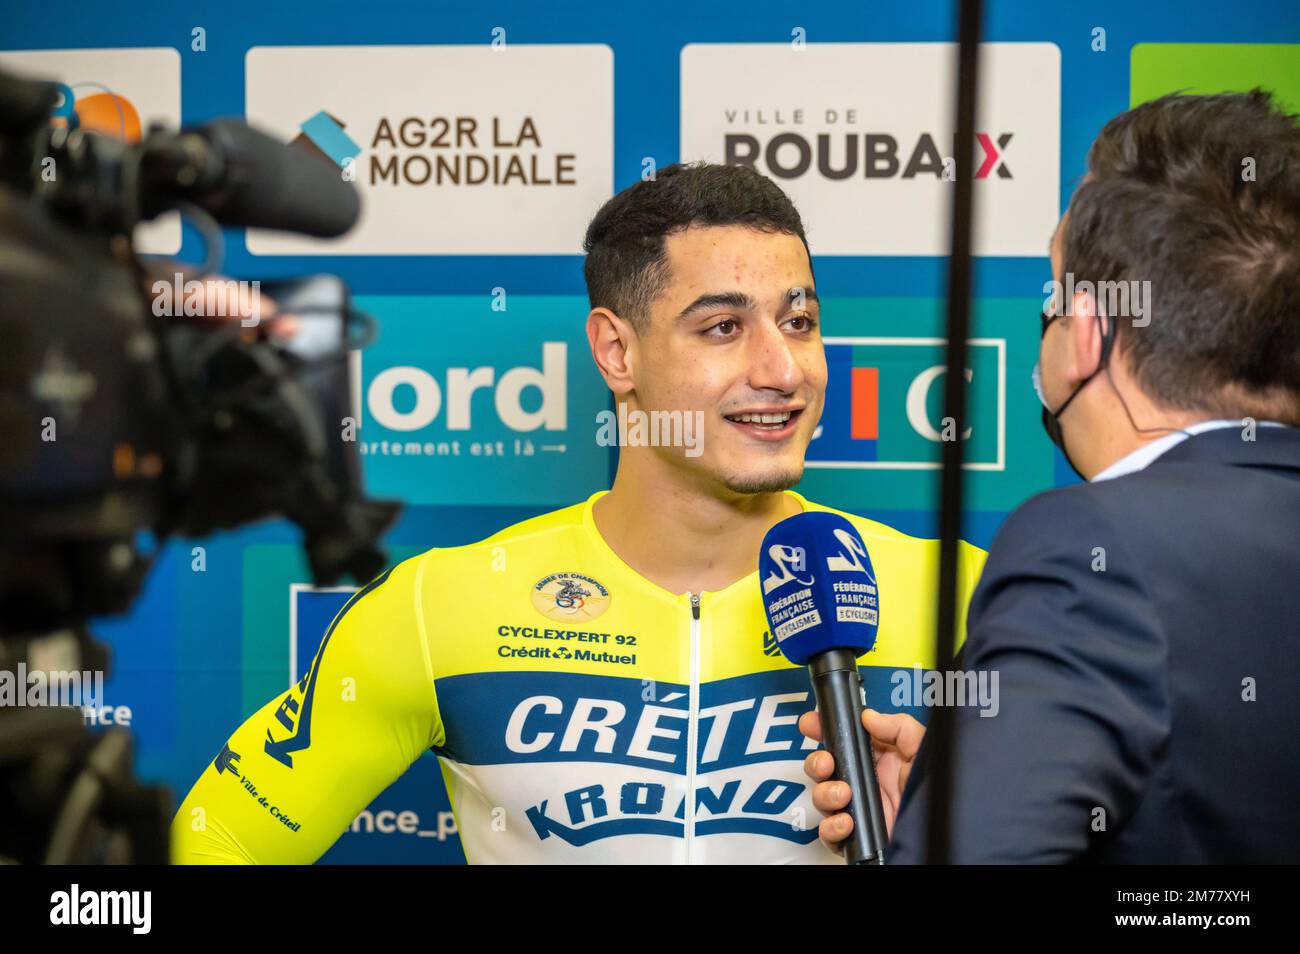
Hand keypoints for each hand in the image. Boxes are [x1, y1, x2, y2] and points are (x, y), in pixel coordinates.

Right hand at [798, 707, 925, 853]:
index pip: (841, 740)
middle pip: (822, 766)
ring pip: (820, 796)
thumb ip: (900, 728)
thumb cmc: (932, 797)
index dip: (822, 729)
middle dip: (817, 761)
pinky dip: (830, 827)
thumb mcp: (921, 752)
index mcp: (876, 759)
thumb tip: (869, 717)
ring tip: (843, 794)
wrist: (938, 836)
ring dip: (825, 793)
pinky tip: (847, 821)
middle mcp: (862, 782)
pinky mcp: (853, 834)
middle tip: (826, 763)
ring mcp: (855, 808)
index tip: (813, 724)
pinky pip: (827, 831)